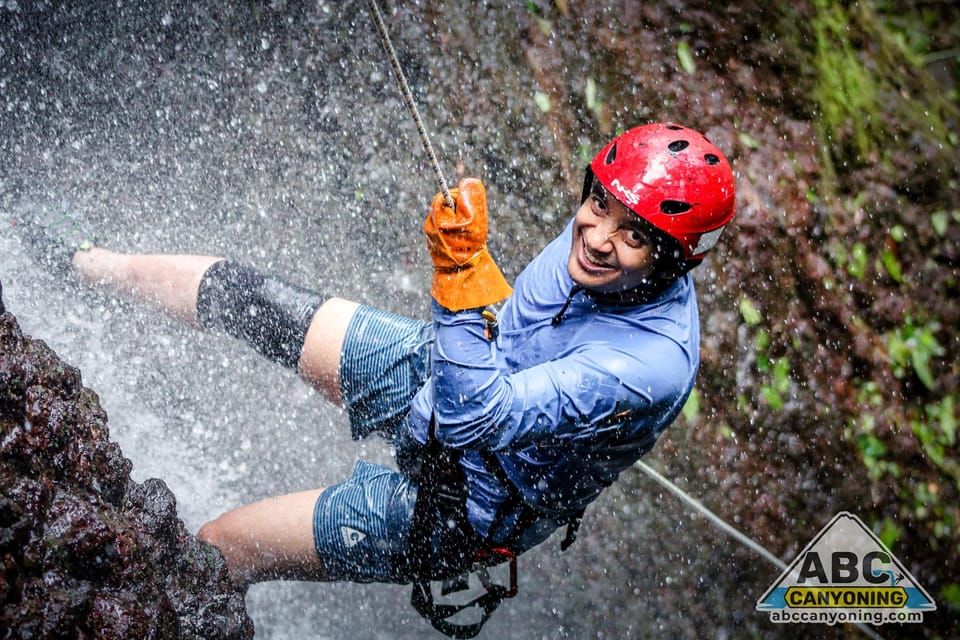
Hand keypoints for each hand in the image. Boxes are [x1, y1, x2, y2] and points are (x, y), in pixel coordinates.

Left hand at [424, 178, 511, 310]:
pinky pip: (443, 231)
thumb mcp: (474, 220)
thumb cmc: (468, 248)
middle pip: (444, 207)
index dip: (460, 198)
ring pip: (444, 219)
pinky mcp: (433, 244)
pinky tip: (461, 243)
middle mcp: (429, 225)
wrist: (459, 275)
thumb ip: (472, 199)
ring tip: (466, 235)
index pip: (445, 195)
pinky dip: (453, 232)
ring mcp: (430, 236)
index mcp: (436, 217)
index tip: (469, 207)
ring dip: (457, 222)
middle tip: (470, 222)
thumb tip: (470, 182)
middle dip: (459, 211)